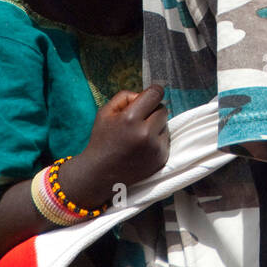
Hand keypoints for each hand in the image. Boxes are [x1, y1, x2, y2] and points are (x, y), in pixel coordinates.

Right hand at [63, 84, 169, 205]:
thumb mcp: (106, 112)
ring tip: (138, 136)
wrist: (100, 175)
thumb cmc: (102, 140)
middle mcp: (145, 134)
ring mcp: (155, 148)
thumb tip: (144, 94)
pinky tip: (142, 147)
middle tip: (139, 119)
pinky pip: (166, 140)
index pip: (155, 94)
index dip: (154, 92)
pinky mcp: (161, 159)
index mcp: (130, 119)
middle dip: (153, 110)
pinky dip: (157, 140)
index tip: (151, 95)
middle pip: (162, 109)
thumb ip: (125, 96)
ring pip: (165, 125)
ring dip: (155, 126)